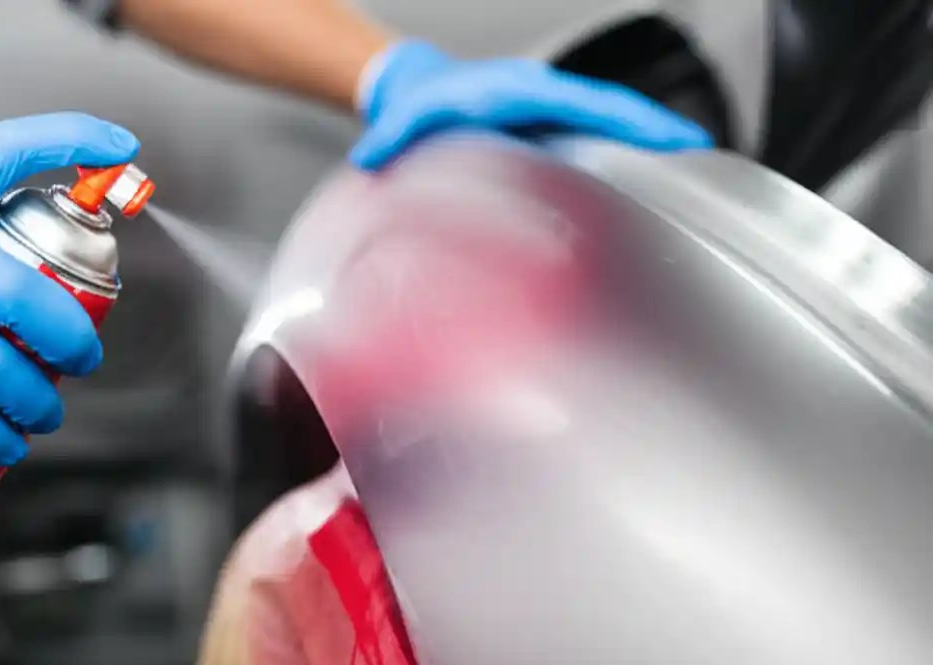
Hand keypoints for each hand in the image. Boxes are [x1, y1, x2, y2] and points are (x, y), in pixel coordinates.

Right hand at [0, 112, 139, 465]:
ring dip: (38, 405)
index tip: (120, 148)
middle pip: (33, 300)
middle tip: (84, 361)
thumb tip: (28, 280)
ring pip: (2, 370)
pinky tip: (4, 446)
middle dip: (74, 344)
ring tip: (45, 413)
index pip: (11, 147)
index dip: (73, 138)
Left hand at [350, 41, 712, 169]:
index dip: (621, 116)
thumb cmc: (422, 104)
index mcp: (517, 92)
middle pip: (608, 107)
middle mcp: (542, 96)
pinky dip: (627, 145)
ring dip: (648, 136)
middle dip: (654, 125)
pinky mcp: (552, 126)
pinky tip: (650, 170)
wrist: (421, 88)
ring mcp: (551, 110)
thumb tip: (372, 156)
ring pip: (608, 119)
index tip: (659, 131)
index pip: (579, 101)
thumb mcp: (402, 121)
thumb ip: (388, 138)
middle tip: (699, 147)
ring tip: (692, 160)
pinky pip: (596, 132)